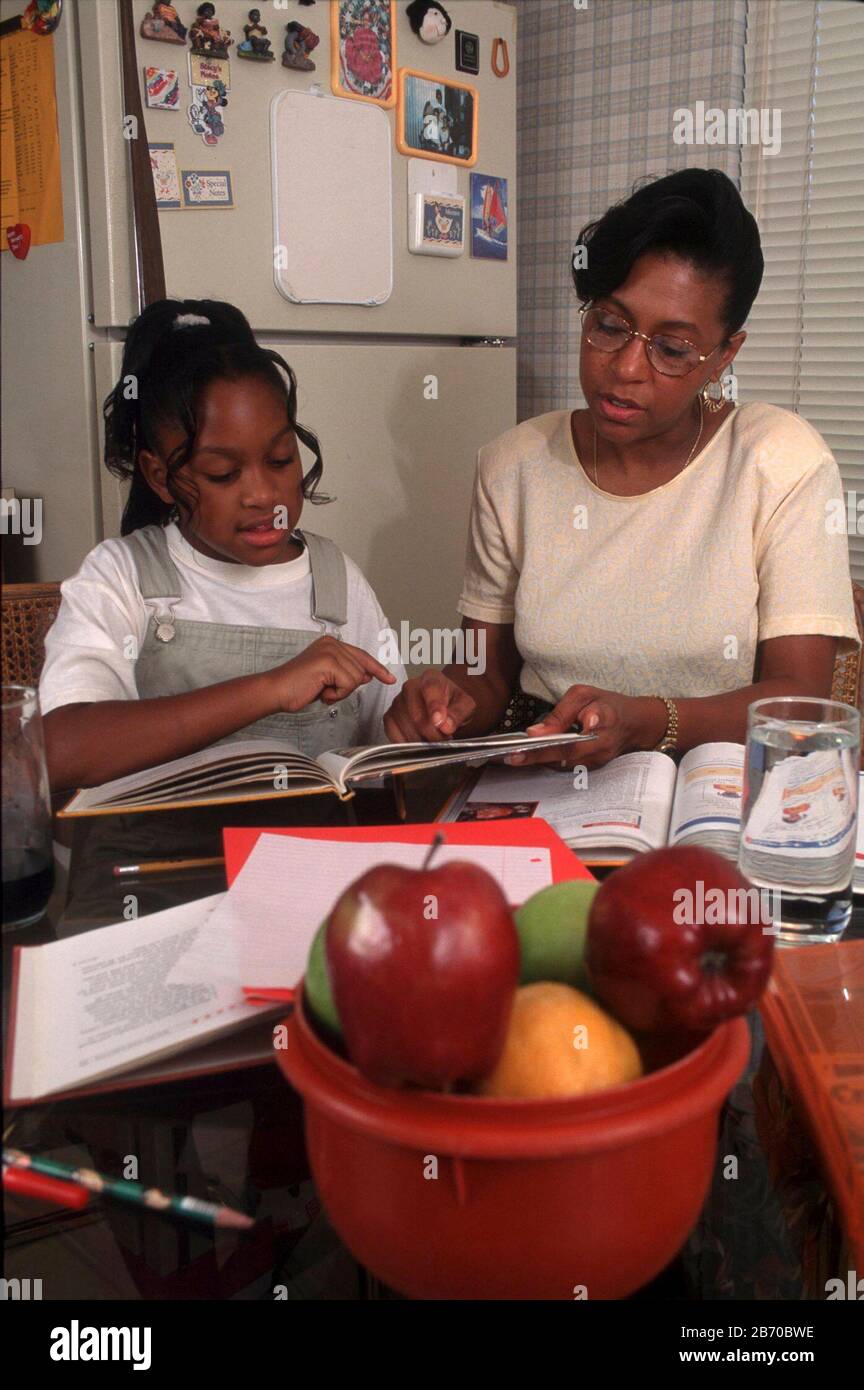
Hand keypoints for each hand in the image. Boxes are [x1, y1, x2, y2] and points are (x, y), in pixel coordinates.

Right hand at [268, 636, 395, 713]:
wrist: (277, 691)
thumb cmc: (298, 687)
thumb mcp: (328, 679)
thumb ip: (348, 673)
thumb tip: (369, 674)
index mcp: (332, 644)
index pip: (362, 656)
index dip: (377, 669)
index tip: (389, 679)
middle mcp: (332, 643)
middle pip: (361, 670)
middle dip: (346, 687)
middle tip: (325, 689)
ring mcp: (330, 651)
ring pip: (356, 679)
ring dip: (340, 692)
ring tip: (321, 689)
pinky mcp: (328, 662)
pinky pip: (348, 684)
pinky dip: (336, 694)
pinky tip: (321, 691)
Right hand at [384, 671, 475, 742]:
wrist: (443, 706)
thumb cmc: (452, 703)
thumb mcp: (465, 705)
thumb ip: (458, 713)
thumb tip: (446, 725)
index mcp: (431, 678)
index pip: (430, 689)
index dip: (435, 707)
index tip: (440, 722)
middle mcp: (410, 687)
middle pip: (417, 716)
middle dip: (433, 733)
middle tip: (445, 738)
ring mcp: (397, 702)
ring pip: (407, 728)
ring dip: (423, 740)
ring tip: (434, 737)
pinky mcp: (389, 717)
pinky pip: (395, 735)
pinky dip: (409, 744)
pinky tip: (420, 740)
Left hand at [503, 686, 666, 769]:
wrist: (636, 723)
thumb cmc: (608, 704)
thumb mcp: (583, 695)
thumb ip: (559, 713)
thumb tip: (534, 732)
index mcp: (602, 724)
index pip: (570, 739)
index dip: (546, 745)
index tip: (526, 744)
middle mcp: (600, 749)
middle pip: (563, 757)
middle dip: (535, 757)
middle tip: (509, 756)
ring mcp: (597, 763)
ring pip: (562, 765)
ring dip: (538, 761)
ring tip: (512, 756)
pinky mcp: (593, 769)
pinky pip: (566, 766)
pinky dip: (548, 761)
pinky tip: (531, 756)